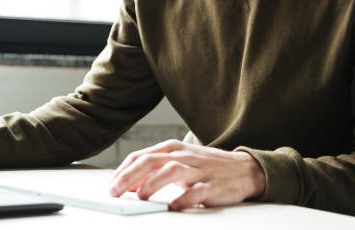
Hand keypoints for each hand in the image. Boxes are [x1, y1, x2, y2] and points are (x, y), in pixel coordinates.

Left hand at [108, 139, 265, 209]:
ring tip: (141, 196)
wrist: (243, 169)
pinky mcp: (213, 186)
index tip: (111, 185)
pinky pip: (196, 191)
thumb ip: (155, 168)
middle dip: (130, 176)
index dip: (123, 171)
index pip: (141, 156)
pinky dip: (183, 198)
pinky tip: (173, 205)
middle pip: (152, 161)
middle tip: (116, 191)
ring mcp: (199, 170)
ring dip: (153, 183)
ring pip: (172, 170)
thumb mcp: (179, 161)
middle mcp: (184, 156)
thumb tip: (128, 183)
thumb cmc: (206, 166)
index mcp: (173, 149)